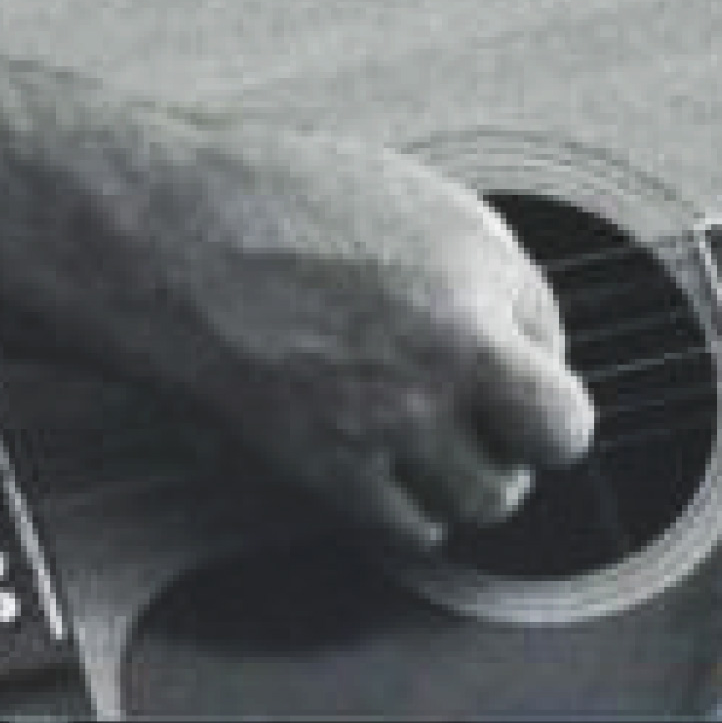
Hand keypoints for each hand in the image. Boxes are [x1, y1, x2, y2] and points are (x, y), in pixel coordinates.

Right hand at [0, 21, 594, 555]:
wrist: (162, 236)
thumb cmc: (260, 196)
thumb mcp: (397, 194)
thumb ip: (465, 262)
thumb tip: (503, 317)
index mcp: (475, 255)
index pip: (553, 330)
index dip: (520, 342)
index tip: (487, 346)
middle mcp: (454, 338)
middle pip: (559, 431)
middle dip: (535, 431)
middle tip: (498, 420)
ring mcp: (398, 411)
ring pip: (488, 495)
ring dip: (467, 476)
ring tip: (424, 443)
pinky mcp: (337, 468)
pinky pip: (412, 528)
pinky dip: (404, 511)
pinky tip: (376, 468)